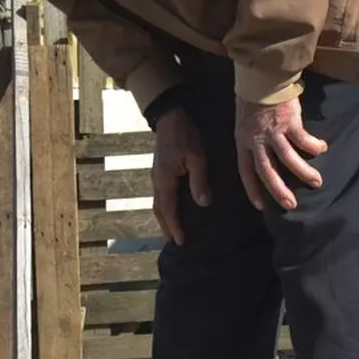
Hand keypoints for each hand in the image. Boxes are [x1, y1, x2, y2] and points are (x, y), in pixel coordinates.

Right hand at [151, 106, 209, 244]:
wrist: (169, 117)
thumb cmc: (185, 136)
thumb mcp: (197, 157)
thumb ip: (199, 180)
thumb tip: (203, 203)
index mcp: (165, 179)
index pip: (168, 209)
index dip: (174, 226)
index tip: (181, 240)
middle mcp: (156, 180)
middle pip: (158, 209)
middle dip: (166, 226)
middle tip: (174, 241)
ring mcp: (155, 175)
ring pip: (157, 202)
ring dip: (163, 218)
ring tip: (171, 229)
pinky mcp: (158, 170)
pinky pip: (159, 194)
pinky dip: (164, 206)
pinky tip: (171, 208)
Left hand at [234, 95, 327, 211]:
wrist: (260, 77)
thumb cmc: (251, 97)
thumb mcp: (244, 121)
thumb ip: (253, 138)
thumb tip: (264, 153)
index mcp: (243, 141)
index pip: (246, 171)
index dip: (253, 189)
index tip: (260, 206)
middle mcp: (257, 140)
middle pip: (267, 171)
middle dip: (279, 190)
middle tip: (291, 204)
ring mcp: (273, 132)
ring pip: (288, 159)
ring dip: (303, 172)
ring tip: (316, 182)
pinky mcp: (290, 122)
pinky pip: (304, 140)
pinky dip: (313, 146)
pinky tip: (322, 149)